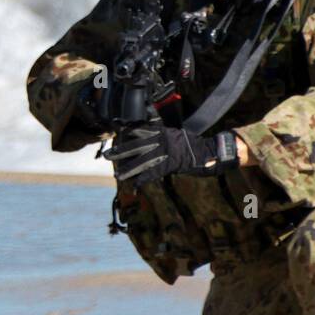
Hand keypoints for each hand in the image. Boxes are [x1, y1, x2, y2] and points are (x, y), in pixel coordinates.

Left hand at [103, 123, 238, 188]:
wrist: (208, 151)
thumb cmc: (191, 144)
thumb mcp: (174, 133)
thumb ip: (160, 132)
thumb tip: (148, 130)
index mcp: (161, 131)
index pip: (140, 128)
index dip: (126, 130)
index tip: (115, 130)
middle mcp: (160, 140)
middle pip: (135, 145)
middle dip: (121, 151)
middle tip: (106, 155)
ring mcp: (164, 153)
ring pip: (141, 161)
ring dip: (128, 169)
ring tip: (117, 175)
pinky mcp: (168, 165)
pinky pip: (152, 174)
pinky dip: (143, 180)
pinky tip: (134, 186)